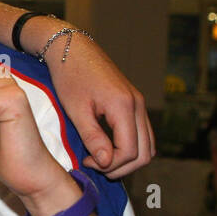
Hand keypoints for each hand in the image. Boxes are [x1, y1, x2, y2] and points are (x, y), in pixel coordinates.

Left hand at [42, 36, 152, 178]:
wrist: (72, 48)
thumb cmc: (69, 76)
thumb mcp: (76, 110)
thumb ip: (92, 137)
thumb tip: (106, 163)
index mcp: (124, 106)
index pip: (129, 151)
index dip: (110, 165)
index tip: (87, 162)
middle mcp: (137, 105)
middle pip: (144, 153)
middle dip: (121, 167)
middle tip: (95, 166)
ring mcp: (138, 103)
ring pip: (147, 145)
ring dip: (127, 159)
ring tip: (100, 159)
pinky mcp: (134, 102)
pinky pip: (142, 134)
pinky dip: (130, 147)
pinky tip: (106, 148)